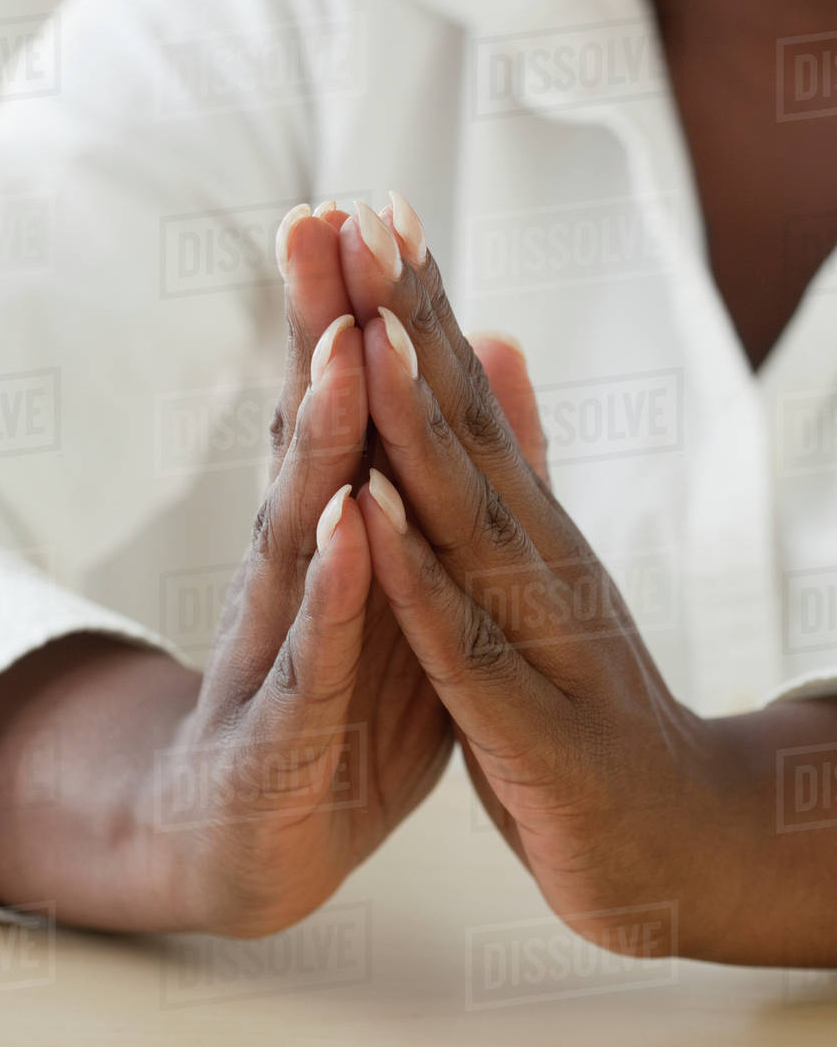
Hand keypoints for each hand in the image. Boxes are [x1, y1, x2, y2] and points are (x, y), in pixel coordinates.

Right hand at [167, 202, 455, 936]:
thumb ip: (422, 509)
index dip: (357, 318)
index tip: (371, 212)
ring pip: (301, 532)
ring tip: (340, 351)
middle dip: (320, 336)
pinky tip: (348, 527)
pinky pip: (314, 655)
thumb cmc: (342, 707)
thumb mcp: (398, 601)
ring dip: (322, 441)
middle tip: (323, 226)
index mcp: (333, 545)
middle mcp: (295, 577)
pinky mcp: (282, 731)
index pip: (344, 420)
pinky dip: (335, 591)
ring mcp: (279, 649)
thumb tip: (461, 402)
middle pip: (310, 444)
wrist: (261, 841)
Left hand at [338, 198, 737, 959]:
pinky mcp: (535, 734)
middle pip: (467, 436)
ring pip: (470, 523)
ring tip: (368, 330)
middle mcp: (544, 568)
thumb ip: (520, 475)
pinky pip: (464, 649)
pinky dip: (416, 581)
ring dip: (416, 426)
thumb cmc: (587, 703)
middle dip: (413, 326)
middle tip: (369, 218)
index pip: (468, 407)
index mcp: (531, 537)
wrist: (677, 835)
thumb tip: (493, 362)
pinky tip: (370, 516)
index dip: (421, 311)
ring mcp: (546, 645)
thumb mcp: (548, 580)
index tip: (377, 210)